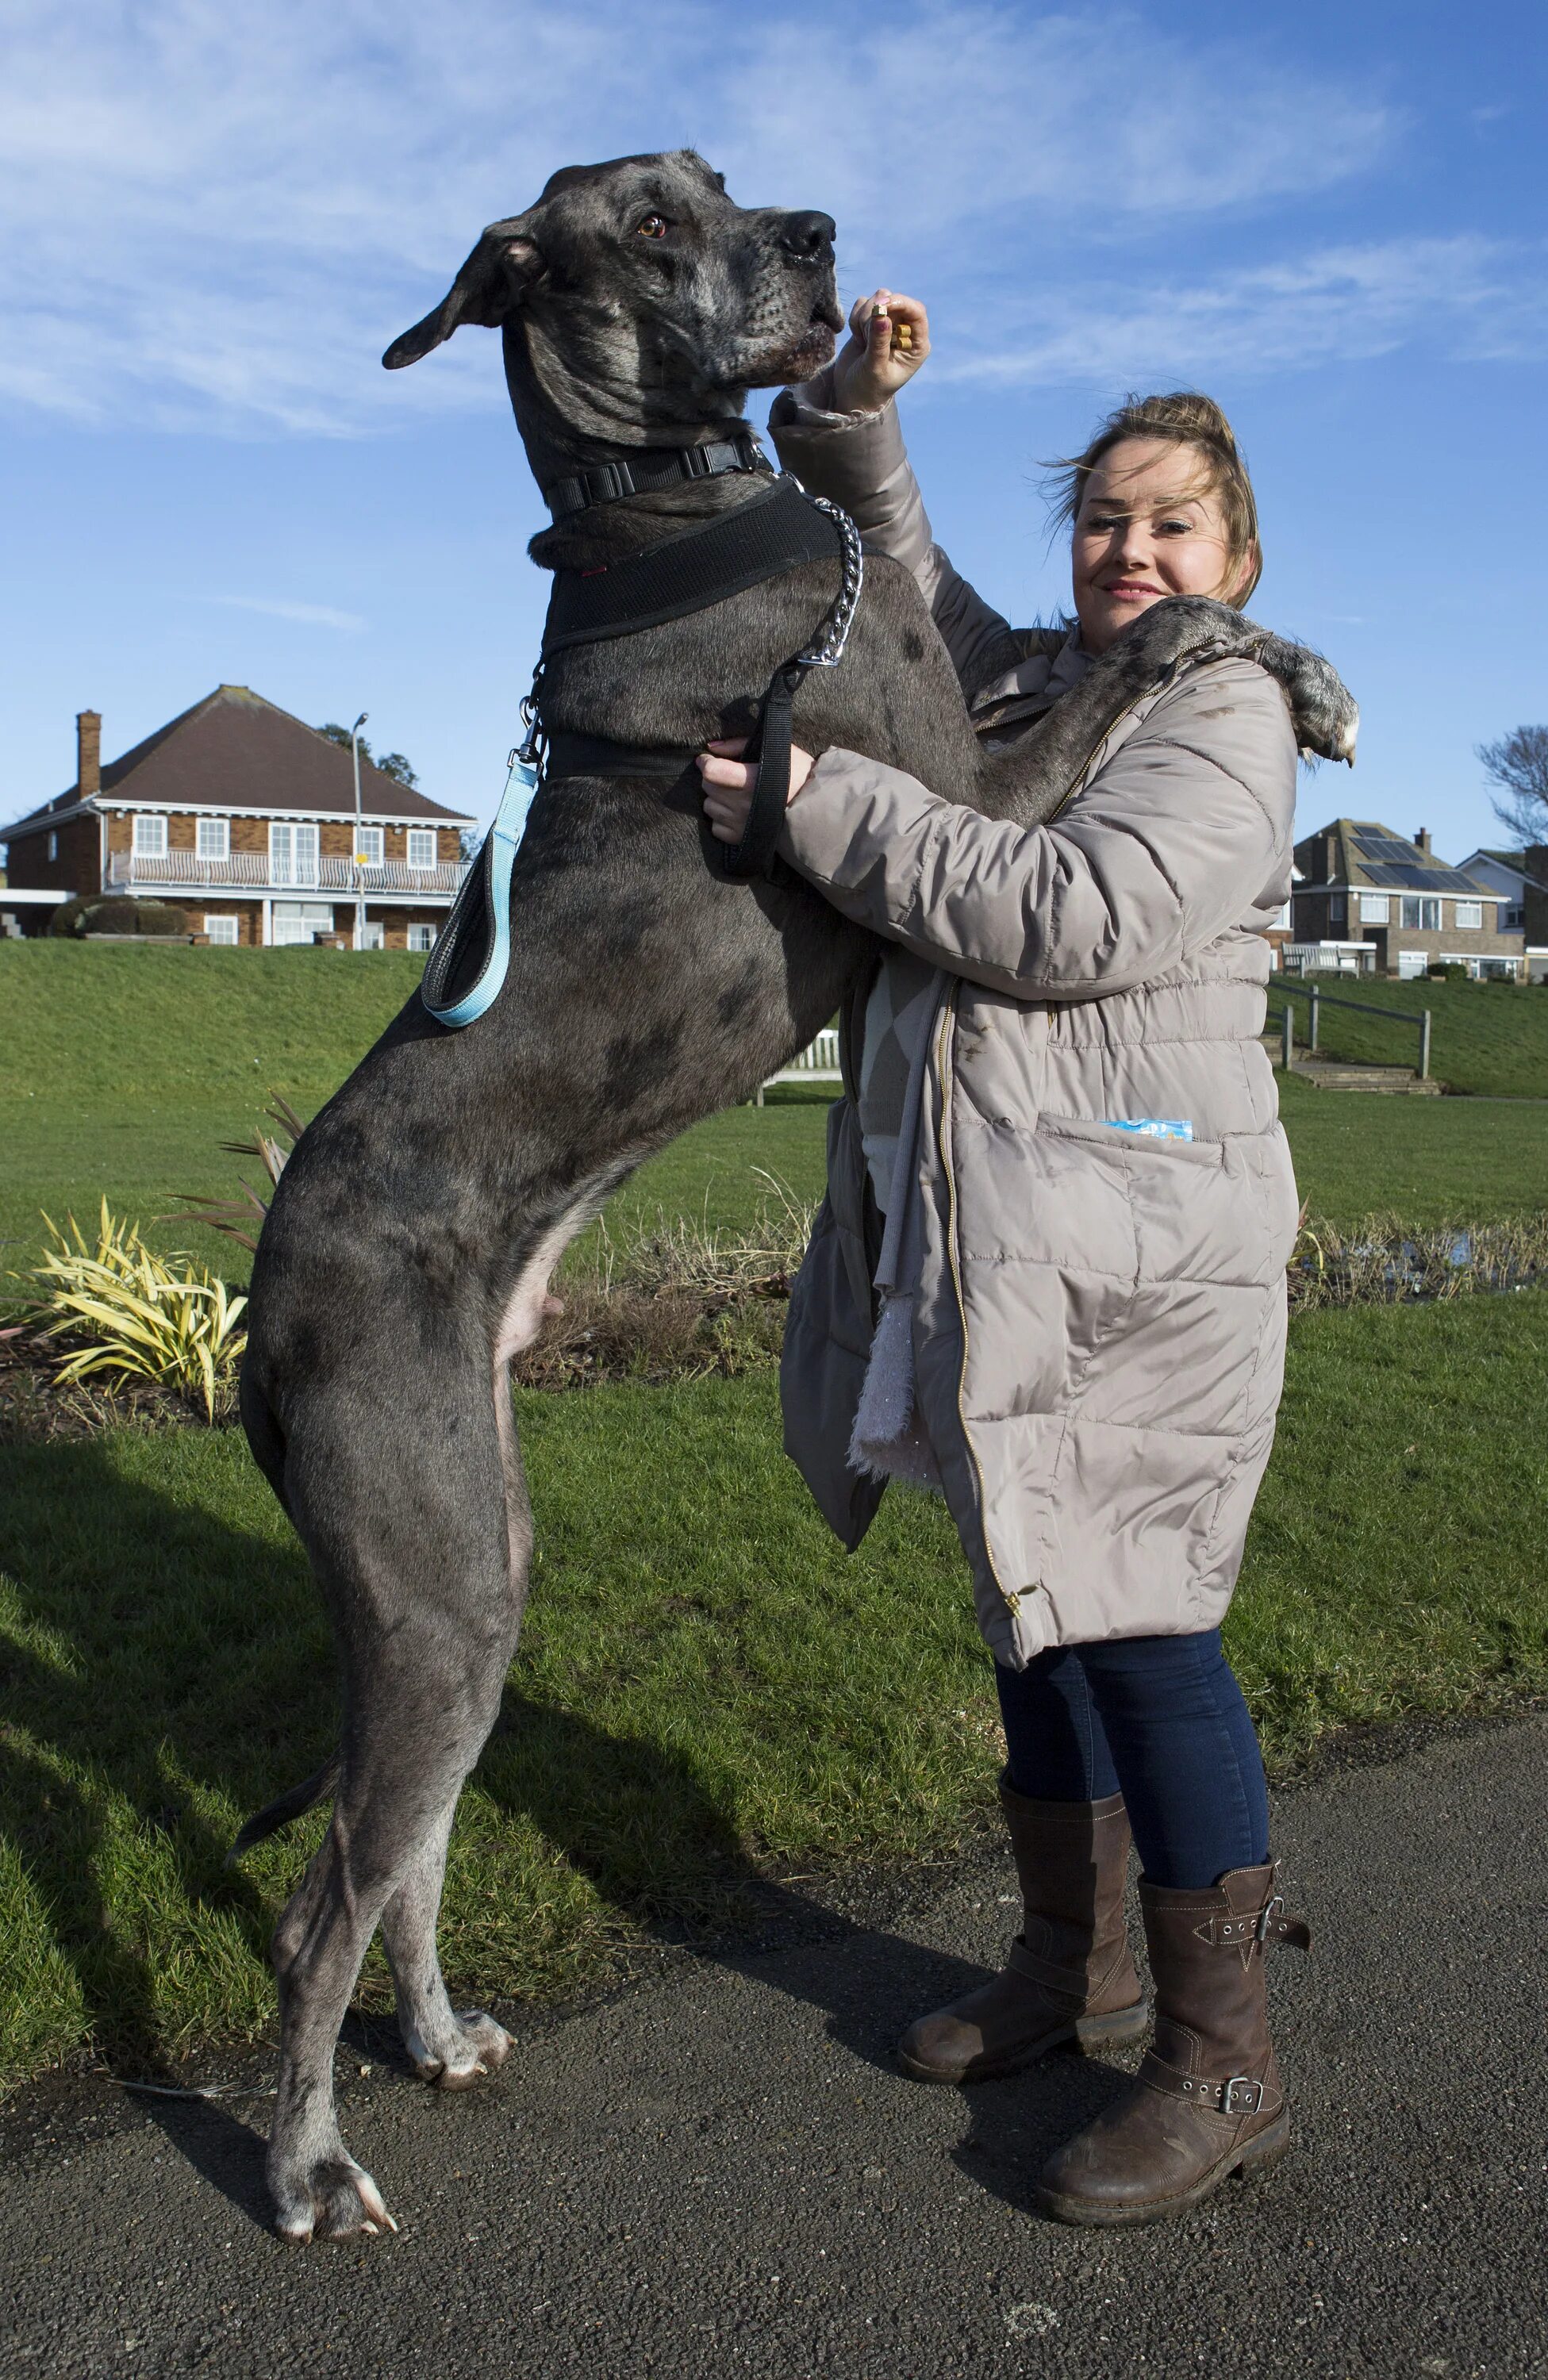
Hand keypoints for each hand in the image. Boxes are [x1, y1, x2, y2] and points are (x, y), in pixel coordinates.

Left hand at [698, 737, 815, 844]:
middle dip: (714, 778)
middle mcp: (744, 804)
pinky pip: (716, 827)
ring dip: (717, 798)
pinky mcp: (740, 839)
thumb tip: (711, 747)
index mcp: (752, 780)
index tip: (708, 759)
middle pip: (708, 786)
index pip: (712, 771)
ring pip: (709, 806)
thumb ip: (740, 744)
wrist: (816, 808)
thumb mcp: (777, 750)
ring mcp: (741, 824)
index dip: (706, 762)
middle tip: (728, 776)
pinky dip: (722, 819)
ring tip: (734, 795)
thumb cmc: (798, 774)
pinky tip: (736, 812)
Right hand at [829, 289, 930, 413]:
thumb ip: (879, 342)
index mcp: (916, 345)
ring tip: (862, 341)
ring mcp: (889, 323)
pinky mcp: (872, 321)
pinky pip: (863, 303)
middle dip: (876, 312)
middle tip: (864, 335)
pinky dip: (856, 317)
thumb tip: (882, 315)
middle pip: (895, 300)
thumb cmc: (869, 388)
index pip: (916, 311)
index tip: (881, 306)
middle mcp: (906, 331)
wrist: (851, 394)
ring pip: (879, 298)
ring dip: (865, 316)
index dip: (900, 303)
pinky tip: (857, 338)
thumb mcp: (875, 368)